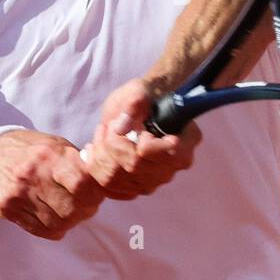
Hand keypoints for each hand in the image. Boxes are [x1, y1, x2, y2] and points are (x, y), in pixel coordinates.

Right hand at [0, 130, 106, 239]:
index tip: (97, 192)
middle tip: (88, 206)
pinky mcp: (6, 209)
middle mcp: (32, 175)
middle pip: (71, 207)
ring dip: (72, 221)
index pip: (81, 182)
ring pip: (58, 222)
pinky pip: (40, 230)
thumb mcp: (55, 144)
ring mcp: (17, 194)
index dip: (95, 192)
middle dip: (86, 210)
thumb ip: (78, 161)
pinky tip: (56, 219)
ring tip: (72, 212)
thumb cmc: (31, 150)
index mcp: (48, 155)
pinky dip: (55, 229)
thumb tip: (102, 177)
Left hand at [79, 79, 200, 198]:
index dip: (143, 143)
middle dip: (113, 143)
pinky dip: (96, 169)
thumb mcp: (140, 91)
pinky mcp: (136, 187)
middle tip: (109, 125)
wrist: (140, 109)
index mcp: (185, 142)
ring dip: (100, 154)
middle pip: (134, 167)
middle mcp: (172, 166)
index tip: (138, 128)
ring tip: (100, 134)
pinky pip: (110, 188)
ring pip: (116, 179)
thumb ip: (134, 103)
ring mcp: (154, 180)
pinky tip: (95, 151)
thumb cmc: (145, 96)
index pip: (165, 154)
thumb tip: (122, 127)